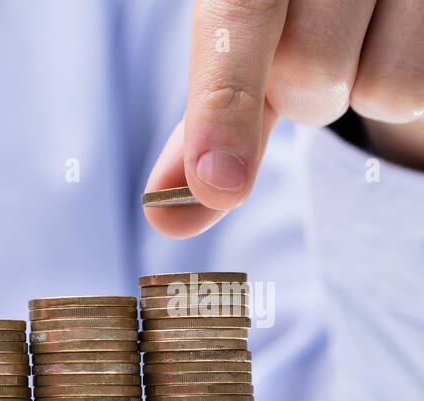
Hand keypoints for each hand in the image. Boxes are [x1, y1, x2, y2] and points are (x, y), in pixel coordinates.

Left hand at [146, 0, 423, 237]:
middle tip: (315, 53)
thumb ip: (205, 128)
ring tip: (362, 38)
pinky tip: (396, 39)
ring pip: (377, 85)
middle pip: (307, 69)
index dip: (225, 103)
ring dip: (362, 90)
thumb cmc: (294, 15)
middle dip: (304, 94)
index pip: (238, 16)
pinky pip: (416, 89)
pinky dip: (407, 89)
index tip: (218, 186)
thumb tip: (167, 215)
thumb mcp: (238, 54)